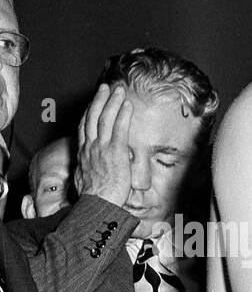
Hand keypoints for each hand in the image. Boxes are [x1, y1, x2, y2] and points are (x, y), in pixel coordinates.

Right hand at [74, 84, 132, 206]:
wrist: (97, 204)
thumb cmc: (94, 198)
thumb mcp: (85, 180)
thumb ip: (89, 170)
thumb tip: (90, 170)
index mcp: (83, 153)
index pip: (84, 127)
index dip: (89, 113)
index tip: (94, 103)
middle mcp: (90, 147)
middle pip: (92, 117)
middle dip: (100, 100)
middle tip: (106, 88)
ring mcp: (102, 148)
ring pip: (105, 118)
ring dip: (112, 102)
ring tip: (119, 90)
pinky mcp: (116, 152)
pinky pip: (119, 129)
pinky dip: (123, 115)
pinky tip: (128, 105)